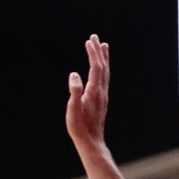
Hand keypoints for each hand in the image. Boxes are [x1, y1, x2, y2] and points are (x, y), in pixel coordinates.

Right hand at [65, 34, 110, 151]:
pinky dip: (102, 69)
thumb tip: (74, 74)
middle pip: (103, 67)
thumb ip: (74, 91)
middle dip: (99, 51)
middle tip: (95, 36)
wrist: (92, 142)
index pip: (96, 68)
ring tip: (103, 47)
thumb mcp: (73, 109)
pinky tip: (100, 69)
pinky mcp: (101, 100)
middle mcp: (101, 92)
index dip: (93, 53)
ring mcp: (102, 96)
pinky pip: (103, 79)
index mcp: (94, 92)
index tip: (89, 40)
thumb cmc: (80, 127)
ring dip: (103, 59)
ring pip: (105, 73)